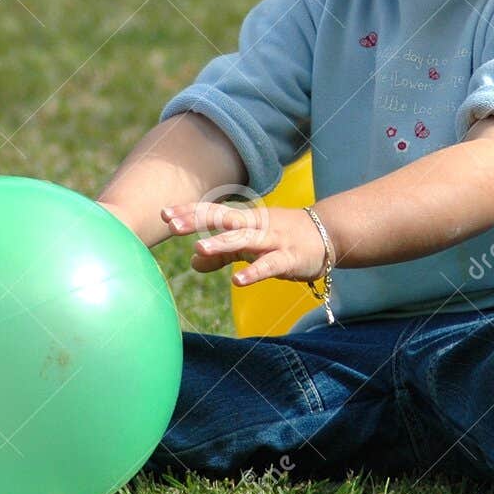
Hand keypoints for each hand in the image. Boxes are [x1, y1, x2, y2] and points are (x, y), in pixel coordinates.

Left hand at [159, 201, 327, 286]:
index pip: (213, 212)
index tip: (163, 213)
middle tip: (171, 224)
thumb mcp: (250, 244)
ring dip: (222, 243)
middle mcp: (256, 226)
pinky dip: (254, 272)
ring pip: (245, 240)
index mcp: (245, 220)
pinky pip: (269, 266)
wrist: (329, 233)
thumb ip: (222, 253)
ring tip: (200, 248)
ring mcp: (273, 241)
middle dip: (198, 221)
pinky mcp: (289, 259)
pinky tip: (237, 281)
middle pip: (224, 220)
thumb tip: (192, 261)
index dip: (189, 212)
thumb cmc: (284, 238)